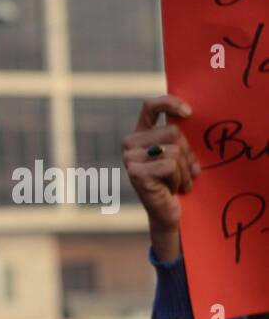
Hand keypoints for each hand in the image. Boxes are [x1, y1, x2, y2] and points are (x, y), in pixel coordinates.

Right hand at [122, 95, 199, 263]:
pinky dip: (179, 179)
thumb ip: (178, 136)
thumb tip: (187, 116)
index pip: (151, 107)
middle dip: (187, 153)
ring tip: (181, 183)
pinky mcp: (136, 173)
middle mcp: (130, 144)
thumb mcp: (178, 155)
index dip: (170, 103)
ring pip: (174, 149)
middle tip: (187, 171)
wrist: (167, 215)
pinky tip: (173, 189)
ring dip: (185, 169)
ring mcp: (130, 159)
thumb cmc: (176, 182)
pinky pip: (170, 166)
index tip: (188, 114)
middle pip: (173, 131)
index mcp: (141, 134)